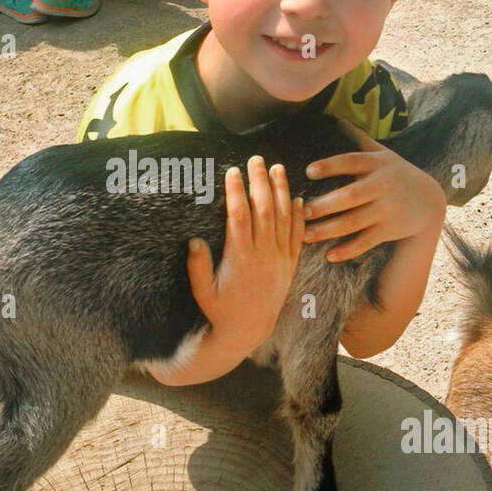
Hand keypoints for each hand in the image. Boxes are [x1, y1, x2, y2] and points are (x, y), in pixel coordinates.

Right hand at [187, 157, 304, 353]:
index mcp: (240, 258)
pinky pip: (297, 236)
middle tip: (256, 159)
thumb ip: (197, 267)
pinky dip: (299, 216)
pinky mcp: (290, 265)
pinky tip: (297, 198)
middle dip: (260, 182)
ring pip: (284, 218)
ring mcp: (280, 259)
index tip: (232, 172)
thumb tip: (192, 241)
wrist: (248, 330)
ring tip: (278, 168)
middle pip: (264, 210)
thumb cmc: (220, 310)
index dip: (236, 192)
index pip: (239, 216)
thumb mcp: (202, 292)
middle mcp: (263, 255)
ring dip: (281, 191)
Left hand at [301, 123, 446, 261]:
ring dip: (329, 230)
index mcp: (377, 163)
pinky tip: (329, 255)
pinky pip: (366, 241)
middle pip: (351, 195)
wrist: (429, 200)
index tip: (309, 171)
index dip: (331, 165)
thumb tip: (337, 119)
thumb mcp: (383, 154)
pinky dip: (348, 250)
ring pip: (355, 222)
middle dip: (326, 204)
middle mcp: (382, 185)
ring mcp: (387, 209)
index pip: (352, 162)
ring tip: (306, 236)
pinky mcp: (390, 229)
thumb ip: (359, 139)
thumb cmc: (397, 173)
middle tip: (303, 210)